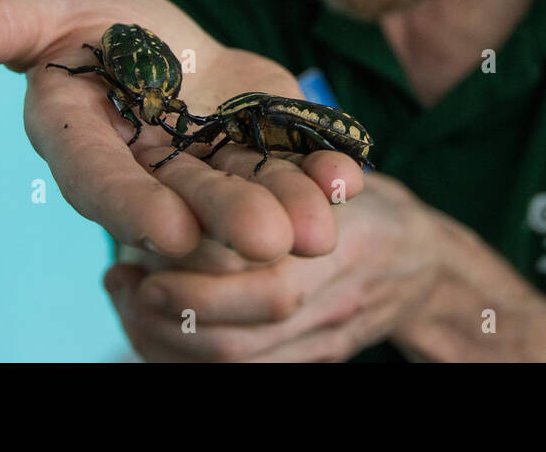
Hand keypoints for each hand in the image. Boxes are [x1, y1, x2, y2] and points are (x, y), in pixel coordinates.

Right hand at [0, 0, 365, 259]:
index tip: (169, 231)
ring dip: (286, 207)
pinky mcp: (263, 153)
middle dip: (227, 217)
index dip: (127, 201)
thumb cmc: (97, 26)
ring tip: (323, 225)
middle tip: (271, 239)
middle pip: (184, 197)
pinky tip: (349, 175)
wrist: (174, 45)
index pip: (95, 176)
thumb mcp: (41, 12)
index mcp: (82, 140)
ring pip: (247, 192)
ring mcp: (210, 168)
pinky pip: (294, 164)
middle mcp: (145, 169)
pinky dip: (322, 170)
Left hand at [103, 172, 439, 361]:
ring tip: (124, 300)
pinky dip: (183, 360)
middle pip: (241, 344)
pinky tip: (149, 326)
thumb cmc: (369, 206)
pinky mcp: (307, 364)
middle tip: (119, 283)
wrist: (426, 267)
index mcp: (340, 254)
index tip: (143, 261)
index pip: (269, 291)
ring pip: (234, 369)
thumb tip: (211, 166)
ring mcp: (319, 345)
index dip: (201, 287)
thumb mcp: (338, 177)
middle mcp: (330, 310)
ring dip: (164, 345)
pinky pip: (242, 378)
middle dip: (167, 323)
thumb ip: (293, 171)